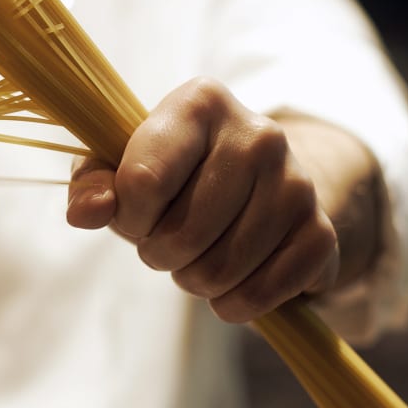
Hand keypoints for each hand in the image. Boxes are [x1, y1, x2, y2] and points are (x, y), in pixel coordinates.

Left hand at [66, 77, 338, 322]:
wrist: (256, 182)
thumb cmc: (173, 171)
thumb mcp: (121, 164)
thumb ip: (93, 184)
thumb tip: (85, 213)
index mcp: (200, 102)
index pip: (142, 182)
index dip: (127, 217)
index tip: (133, 213)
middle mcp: (258, 134)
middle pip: (180, 235)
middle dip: (159, 253)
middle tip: (167, 240)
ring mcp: (297, 182)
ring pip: (219, 270)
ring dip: (193, 280)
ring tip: (197, 255)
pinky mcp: (321, 231)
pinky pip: (262, 293)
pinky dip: (235, 304)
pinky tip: (231, 282)